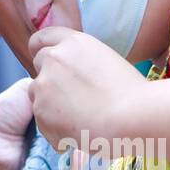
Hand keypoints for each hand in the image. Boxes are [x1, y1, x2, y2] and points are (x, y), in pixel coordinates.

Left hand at [27, 27, 145, 151]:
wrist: (132, 118)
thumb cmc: (133, 93)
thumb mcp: (106, 61)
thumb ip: (82, 61)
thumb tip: (73, 74)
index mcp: (73, 42)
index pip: (42, 38)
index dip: (41, 49)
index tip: (45, 60)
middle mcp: (53, 58)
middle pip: (38, 63)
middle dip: (48, 76)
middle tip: (70, 95)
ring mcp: (43, 84)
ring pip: (37, 93)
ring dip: (50, 103)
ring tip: (79, 118)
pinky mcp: (40, 110)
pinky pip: (43, 120)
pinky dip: (55, 127)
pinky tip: (79, 132)